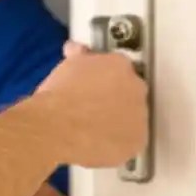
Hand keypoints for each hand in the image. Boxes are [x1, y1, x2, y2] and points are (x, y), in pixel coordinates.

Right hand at [34, 42, 148, 166]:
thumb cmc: (59, 98)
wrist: (57, 125)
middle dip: (115, 98)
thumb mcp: (65, 66)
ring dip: (118, 121)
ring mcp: (139, 116)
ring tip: (93, 127)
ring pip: (132, 118)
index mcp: (119, 65)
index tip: (96, 82)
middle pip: (131, 92)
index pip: (120, 67)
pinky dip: (117, 143)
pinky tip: (98, 142)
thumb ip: (78, 56)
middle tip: (94, 104)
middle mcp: (135, 88)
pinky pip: (130, 142)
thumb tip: (76, 51)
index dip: (105, 77)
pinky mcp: (136, 141)